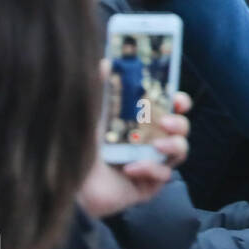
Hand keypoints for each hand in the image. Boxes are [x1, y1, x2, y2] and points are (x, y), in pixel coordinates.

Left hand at [78, 83, 191, 217]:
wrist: (67, 185)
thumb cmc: (76, 147)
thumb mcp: (88, 114)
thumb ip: (97, 88)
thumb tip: (105, 62)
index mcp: (138, 121)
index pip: (168, 108)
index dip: (179, 102)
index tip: (177, 99)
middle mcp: (147, 141)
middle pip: (180, 128)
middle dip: (180, 122)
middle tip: (166, 121)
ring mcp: (150, 163)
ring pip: (180, 151)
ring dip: (174, 145)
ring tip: (157, 146)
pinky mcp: (148, 186)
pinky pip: (163, 176)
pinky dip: (150, 169)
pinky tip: (130, 169)